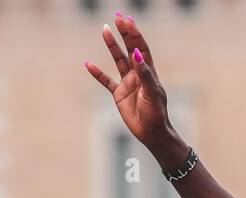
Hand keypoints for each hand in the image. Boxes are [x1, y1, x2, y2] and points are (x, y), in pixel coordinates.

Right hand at [85, 13, 177, 155]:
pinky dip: (97, 73)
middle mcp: (138, 74)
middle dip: (124, 33)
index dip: (135, 34)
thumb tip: (138, 53)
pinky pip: (106, 81)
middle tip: (117, 16)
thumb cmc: (156, 113)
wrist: (152, 133)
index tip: (127, 20)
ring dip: (111, 45)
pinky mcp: (119, 94)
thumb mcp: (152, 92)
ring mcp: (128, 83)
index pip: (141, 48)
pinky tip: (88, 64)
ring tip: (104, 29)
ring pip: (118, 60)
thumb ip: (145, 73)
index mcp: (149, 72)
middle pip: (130, 49)